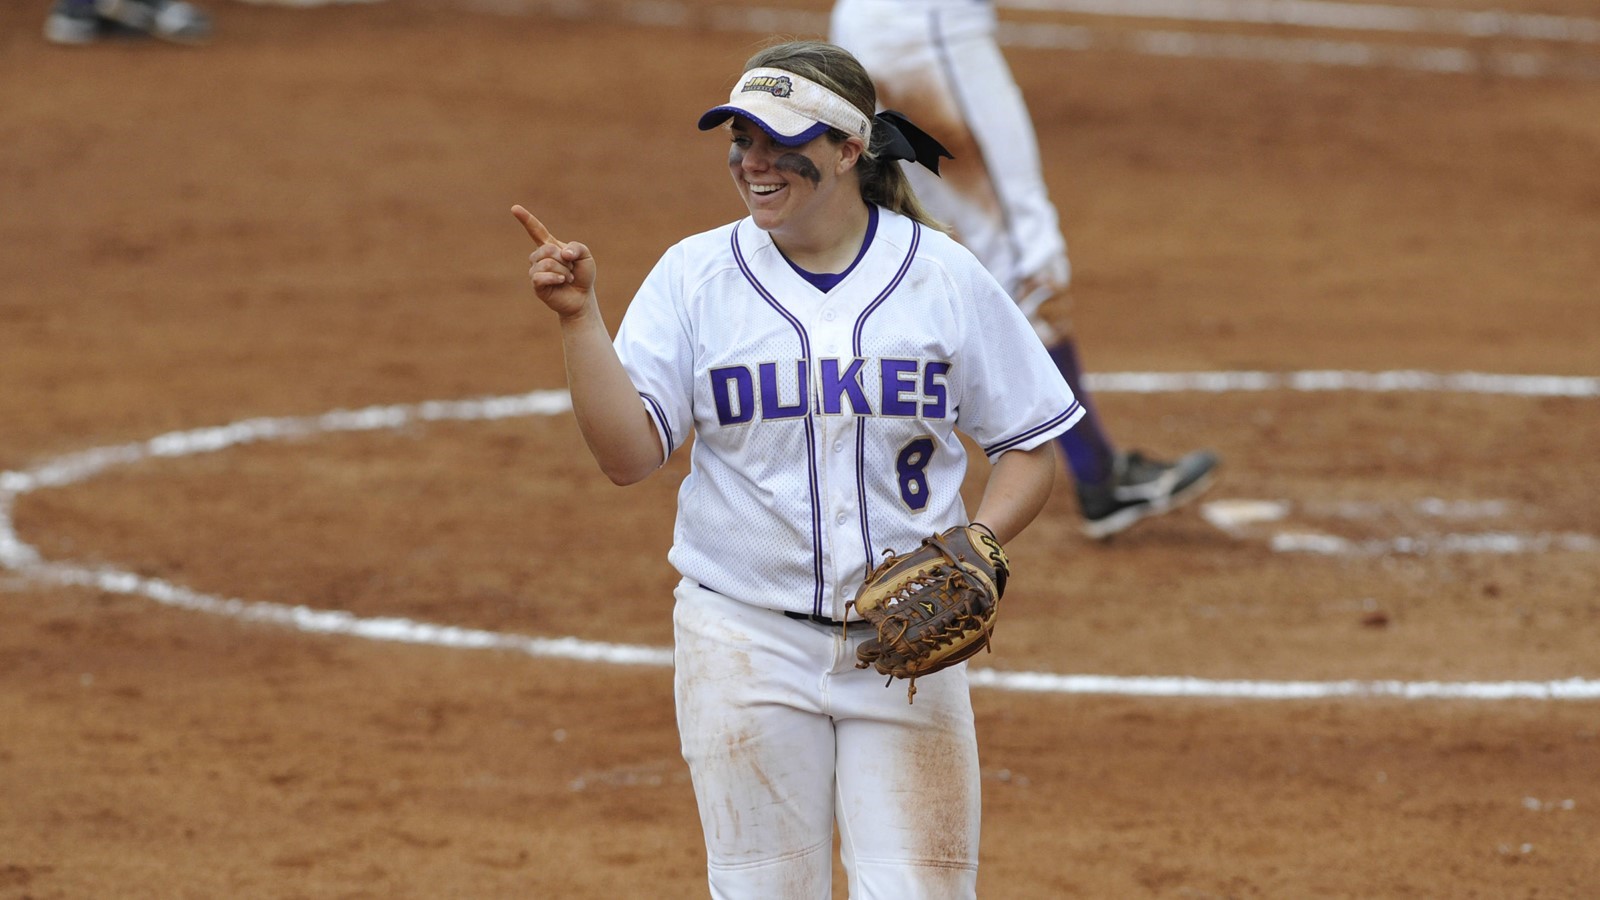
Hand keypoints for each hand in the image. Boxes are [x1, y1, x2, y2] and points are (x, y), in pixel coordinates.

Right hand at [512, 204, 596, 318]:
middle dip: (565, 260)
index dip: (526, 219)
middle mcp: (539, 256)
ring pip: (546, 263)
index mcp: (550, 246)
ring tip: (568, 277)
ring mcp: (536, 270)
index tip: (515, 208)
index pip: (536, 230)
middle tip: (570, 269)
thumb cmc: (582, 275)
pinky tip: (562, 281)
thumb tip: (562, 253)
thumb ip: (577, 247)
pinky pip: (540, 276)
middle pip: (547, 249)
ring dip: (563, 270)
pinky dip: (556, 277)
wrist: (582, 298)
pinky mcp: (536, 285)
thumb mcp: (586, 256)